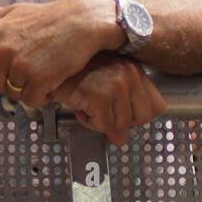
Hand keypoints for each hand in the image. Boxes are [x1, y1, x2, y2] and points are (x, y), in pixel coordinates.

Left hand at [0, 0, 110, 105]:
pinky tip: (49, 85)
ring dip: (25, 90)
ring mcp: (20, 66)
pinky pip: (31, 100)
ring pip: (13, 93)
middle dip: (6, 84)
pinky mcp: (39, 79)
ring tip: (38, 78)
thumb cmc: (48, 17)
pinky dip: (40, 97)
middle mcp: (2, 51)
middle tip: (22, 78)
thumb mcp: (15, 11)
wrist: (82, 22)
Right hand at [50, 52, 166, 145]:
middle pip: (142, 118)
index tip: (121, 112)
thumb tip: (121, 138)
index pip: (156, 105)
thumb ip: (119, 108)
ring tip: (88, 106)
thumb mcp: (100, 84)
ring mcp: (114, 84)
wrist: (45, 62)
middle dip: (121, 121)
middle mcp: (128, 73)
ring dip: (102, 121)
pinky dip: (90, 123)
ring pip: (122, 124)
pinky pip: (103, 125)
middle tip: (102, 111)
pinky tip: (80, 109)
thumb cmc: (70, 70)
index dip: (138, 115)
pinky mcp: (98, 95)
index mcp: (132, 68)